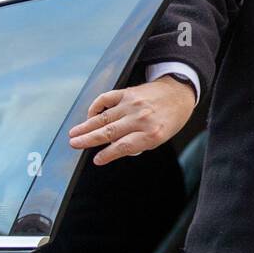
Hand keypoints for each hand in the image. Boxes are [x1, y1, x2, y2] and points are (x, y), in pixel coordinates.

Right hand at [67, 76, 196, 165]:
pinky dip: (96, 107)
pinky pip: (107, 99)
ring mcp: (133, 104)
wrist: (179, 93)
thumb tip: (114, 149)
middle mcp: (141, 118)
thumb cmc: (170, 119)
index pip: (124, 147)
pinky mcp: (128, 92)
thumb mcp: (161, 138)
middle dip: (89, 140)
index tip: (96, 159)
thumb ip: (138, 145)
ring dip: (87, 126)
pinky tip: (89, 115)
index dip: (108, 154)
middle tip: (74, 144)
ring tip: (74, 133)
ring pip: (104, 117)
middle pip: (109, 132)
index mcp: (151, 134)